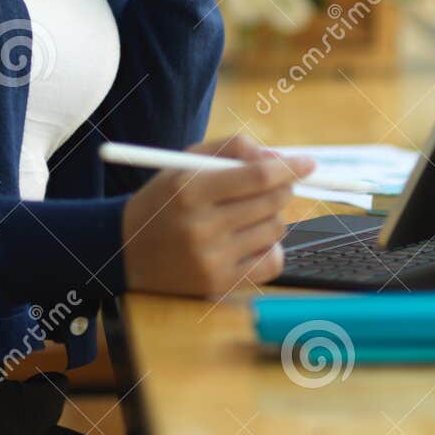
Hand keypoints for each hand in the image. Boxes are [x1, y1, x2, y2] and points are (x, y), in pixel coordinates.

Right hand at [121, 134, 316, 297]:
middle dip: (281, 188)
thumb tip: (280, 159)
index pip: (256, 177)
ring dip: (272, 217)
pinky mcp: (220, 284)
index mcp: (189, 190)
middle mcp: (200, 227)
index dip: (289, 167)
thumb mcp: (185, 163)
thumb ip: (232, 150)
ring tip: (247, 214)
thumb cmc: (164, 201)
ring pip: (275, 230)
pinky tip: (252, 240)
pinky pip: (272, 262)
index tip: (308, 163)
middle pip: (271, 202)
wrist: (126, 251)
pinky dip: (271, 247)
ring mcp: (211, 260)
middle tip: (275, 185)